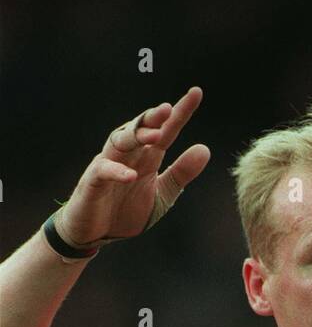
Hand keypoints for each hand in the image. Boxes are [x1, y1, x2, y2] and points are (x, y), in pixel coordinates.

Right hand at [55, 86, 209, 247]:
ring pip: (120, 141)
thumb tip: (205, 149)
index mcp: (147, 157)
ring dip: (136, 136)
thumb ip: (181, 173)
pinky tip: (131, 175)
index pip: (165, 130)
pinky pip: (103, 171)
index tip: (196, 93)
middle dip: (152, 117)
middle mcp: (127, 155)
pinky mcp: (92, 181)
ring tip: (156, 135)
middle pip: (139, 129)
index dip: (180, 113)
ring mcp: (108, 164)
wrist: (95, 233)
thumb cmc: (125, 210)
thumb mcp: (162, 194)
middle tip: (168, 108)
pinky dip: (117, 171)